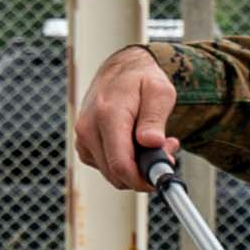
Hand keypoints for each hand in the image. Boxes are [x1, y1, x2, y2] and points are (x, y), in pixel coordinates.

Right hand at [75, 46, 179, 191]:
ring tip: (154, 143)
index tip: (162, 174)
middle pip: (116, 174)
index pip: (121, 164)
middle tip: (166, 152)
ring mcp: (83, 137)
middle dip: (144, 172)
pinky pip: (106, 167)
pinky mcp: (84, 144)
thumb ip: (154, 118)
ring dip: (136, 168)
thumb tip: (151, 142)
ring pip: (112, 174)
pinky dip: (125, 163)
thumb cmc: (142, 79)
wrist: (121, 69)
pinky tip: (138, 145)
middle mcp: (89, 128)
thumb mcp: (159, 92)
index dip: (143, 179)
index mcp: (108, 115)